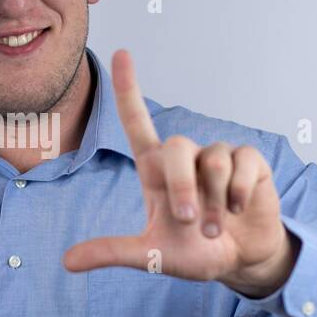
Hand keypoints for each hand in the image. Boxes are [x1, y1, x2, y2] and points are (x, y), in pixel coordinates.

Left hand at [62, 50, 298, 297]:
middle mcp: (185, 157)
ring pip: (214, 161)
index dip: (129, 88)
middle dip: (182, 187)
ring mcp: (219, 157)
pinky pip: (243, 163)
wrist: (239, 263)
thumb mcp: (150, 255)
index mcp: (156, 171)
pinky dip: (240, 192)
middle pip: (176, 146)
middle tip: (190, 222)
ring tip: (217, 228)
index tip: (120, 53)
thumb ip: (111, 252)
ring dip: (215, 203)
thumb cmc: (194, 252)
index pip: (137, 122)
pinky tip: (240, 209)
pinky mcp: (250, 162)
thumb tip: (66, 263)